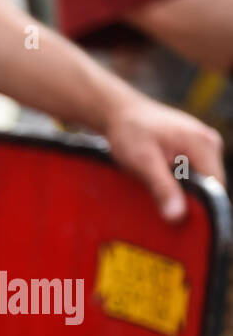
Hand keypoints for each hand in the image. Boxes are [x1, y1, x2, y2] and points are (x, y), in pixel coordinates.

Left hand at [102, 92, 224, 222]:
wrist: (120, 113)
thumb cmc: (130, 133)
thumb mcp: (143, 163)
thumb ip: (162, 188)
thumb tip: (177, 216)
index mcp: (203, 144)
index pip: (216, 187)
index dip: (201, 209)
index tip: (180, 223)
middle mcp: (210, 142)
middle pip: (210, 185)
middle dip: (190, 200)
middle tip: (162, 207)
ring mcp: (203, 143)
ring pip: (201, 180)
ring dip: (183, 191)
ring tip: (158, 189)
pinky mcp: (194, 147)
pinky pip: (193, 172)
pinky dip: (179, 182)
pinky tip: (161, 181)